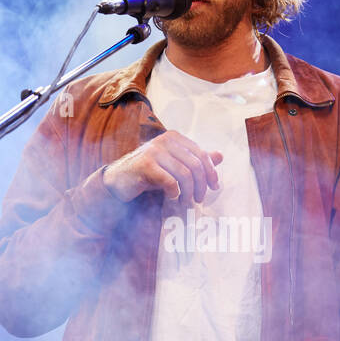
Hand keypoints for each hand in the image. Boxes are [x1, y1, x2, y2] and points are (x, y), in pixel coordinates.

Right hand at [104, 131, 222, 203]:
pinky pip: (169, 181)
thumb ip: (195, 160)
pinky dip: (174, 192)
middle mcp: (165, 140)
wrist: (119, 179)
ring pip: (185, 174)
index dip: (211, 172)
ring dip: (188, 192)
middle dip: (201, 185)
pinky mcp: (145, 165)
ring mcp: (154, 151)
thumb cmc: (149, 173)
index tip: (214, 187)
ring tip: (186, 202)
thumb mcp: (174, 165)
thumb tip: (220, 155)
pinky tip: (172, 197)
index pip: (201, 155)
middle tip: (199, 199)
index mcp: (174, 137)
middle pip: (195, 165)